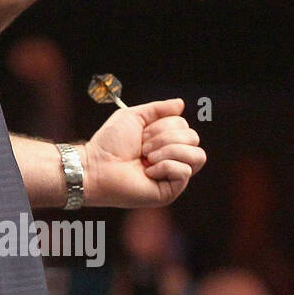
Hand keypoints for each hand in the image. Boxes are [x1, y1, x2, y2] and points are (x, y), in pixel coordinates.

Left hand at [82, 98, 205, 207]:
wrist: (97, 165)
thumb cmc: (110, 143)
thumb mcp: (133, 116)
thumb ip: (158, 109)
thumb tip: (181, 104)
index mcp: (165, 140)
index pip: (184, 125)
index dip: (162, 126)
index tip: (141, 135)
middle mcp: (172, 157)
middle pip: (193, 138)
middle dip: (163, 138)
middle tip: (142, 147)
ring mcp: (173, 175)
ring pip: (197, 155)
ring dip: (168, 151)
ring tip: (147, 157)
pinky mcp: (171, 190)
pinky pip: (184, 171)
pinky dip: (164, 167)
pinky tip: (147, 171)